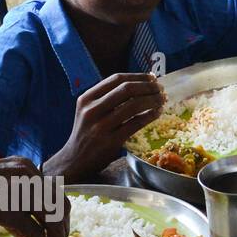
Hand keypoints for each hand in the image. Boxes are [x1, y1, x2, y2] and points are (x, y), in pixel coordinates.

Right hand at [0, 157, 69, 236]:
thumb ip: (18, 198)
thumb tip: (30, 224)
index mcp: (26, 167)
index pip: (53, 191)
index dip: (59, 212)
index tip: (58, 228)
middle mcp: (27, 175)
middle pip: (57, 203)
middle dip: (62, 225)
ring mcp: (18, 191)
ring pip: (50, 217)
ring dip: (56, 236)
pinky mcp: (8, 209)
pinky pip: (33, 230)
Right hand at [44, 73, 166, 181]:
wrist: (75, 160)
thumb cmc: (87, 134)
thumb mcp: (88, 111)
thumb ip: (106, 99)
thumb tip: (138, 86)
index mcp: (87, 98)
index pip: (116, 78)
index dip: (137, 76)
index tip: (152, 78)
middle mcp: (92, 109)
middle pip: (126, 89)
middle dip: (148, 86)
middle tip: (160, 89)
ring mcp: (101, 126)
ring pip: (133, 105)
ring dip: (152, 100)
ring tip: (162, 100)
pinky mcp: (111, 141)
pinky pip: (136, 123)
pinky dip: (150, 116)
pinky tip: (157, 113)